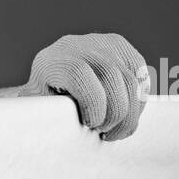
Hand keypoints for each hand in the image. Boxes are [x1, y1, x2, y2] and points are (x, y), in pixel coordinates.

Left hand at [18, 32, 149, 140]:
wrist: (49, 83)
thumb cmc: (44, 107)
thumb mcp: (38, 113)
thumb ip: (46, 117)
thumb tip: (53, 125)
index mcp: (52, 60)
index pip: (79, 72)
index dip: (92, 104)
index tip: (91, 125)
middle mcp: (78, 46)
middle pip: (111, 75)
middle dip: (115, 113)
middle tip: (105, 134)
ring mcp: (103, 43)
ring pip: (131, 79)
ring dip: (130, 113)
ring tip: (116, 132)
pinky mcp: (122, 49)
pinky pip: (140, 77)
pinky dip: (138, 102)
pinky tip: (125, 118)